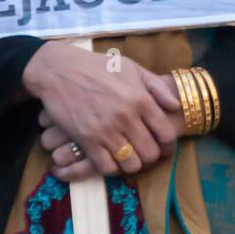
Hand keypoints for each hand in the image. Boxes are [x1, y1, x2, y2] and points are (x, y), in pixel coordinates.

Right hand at [22, 41, 183, 181]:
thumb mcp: (131, 67)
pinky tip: (109, 157)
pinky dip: (111, 167)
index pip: (166, 134)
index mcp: (140, 98)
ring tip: (127, 156)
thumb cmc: (96, 66)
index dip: (168, 144)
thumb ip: (156, 86)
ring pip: (131, 164)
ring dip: (131, 163)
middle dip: (150, 156)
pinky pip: (107, 167)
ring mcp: (106, 130)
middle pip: (150, 153)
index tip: (162, 146)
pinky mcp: (87, 140)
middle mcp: (126, 116)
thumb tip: (175, 106)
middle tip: (143, 152)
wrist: (59, 70)